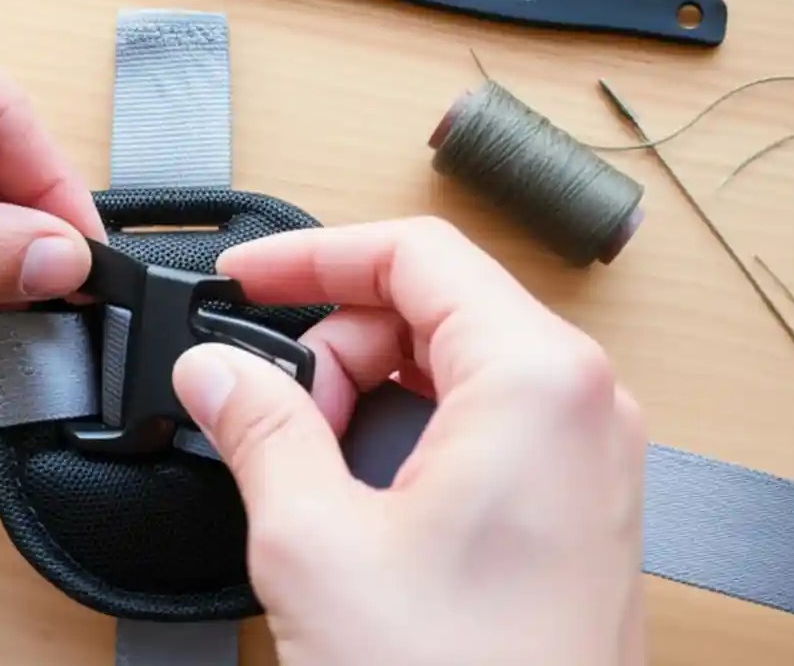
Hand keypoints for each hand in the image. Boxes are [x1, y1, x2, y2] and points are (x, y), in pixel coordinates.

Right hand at [172, 218, 644, 665]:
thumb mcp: (316, 540)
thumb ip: (257, 428)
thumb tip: (213, 369)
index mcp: (536, 378)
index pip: (414, 253)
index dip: (312, 255)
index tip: (243, 281)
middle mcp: (579, 401)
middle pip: (431, 304)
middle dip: (336, 344)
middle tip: (273, 409)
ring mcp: (580, 451)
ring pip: (450, 362)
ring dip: (363, 392)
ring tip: (310, 467)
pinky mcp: (566, 499)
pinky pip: (475, 419)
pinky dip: (400, 432)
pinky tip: (353, 491)